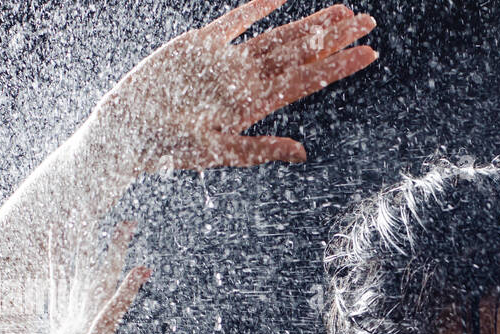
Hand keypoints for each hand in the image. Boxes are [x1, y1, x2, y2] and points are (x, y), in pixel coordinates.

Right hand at [91, 0, 377, 173]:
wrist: (129, 131)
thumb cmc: (170, 149)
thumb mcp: (218, 152)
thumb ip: (260, 149)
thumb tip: (303, 152)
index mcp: (257, 104)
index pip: (308, 81)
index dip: (338, 66)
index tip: (370, 53)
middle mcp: (248, 79)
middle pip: (301, 54)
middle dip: (334, 38)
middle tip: (368, 22)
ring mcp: (227, 59)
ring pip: (277, 35)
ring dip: (309, 23)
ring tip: (342, 11)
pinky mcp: (200, 42)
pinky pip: (235, 19)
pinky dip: (257, 5)